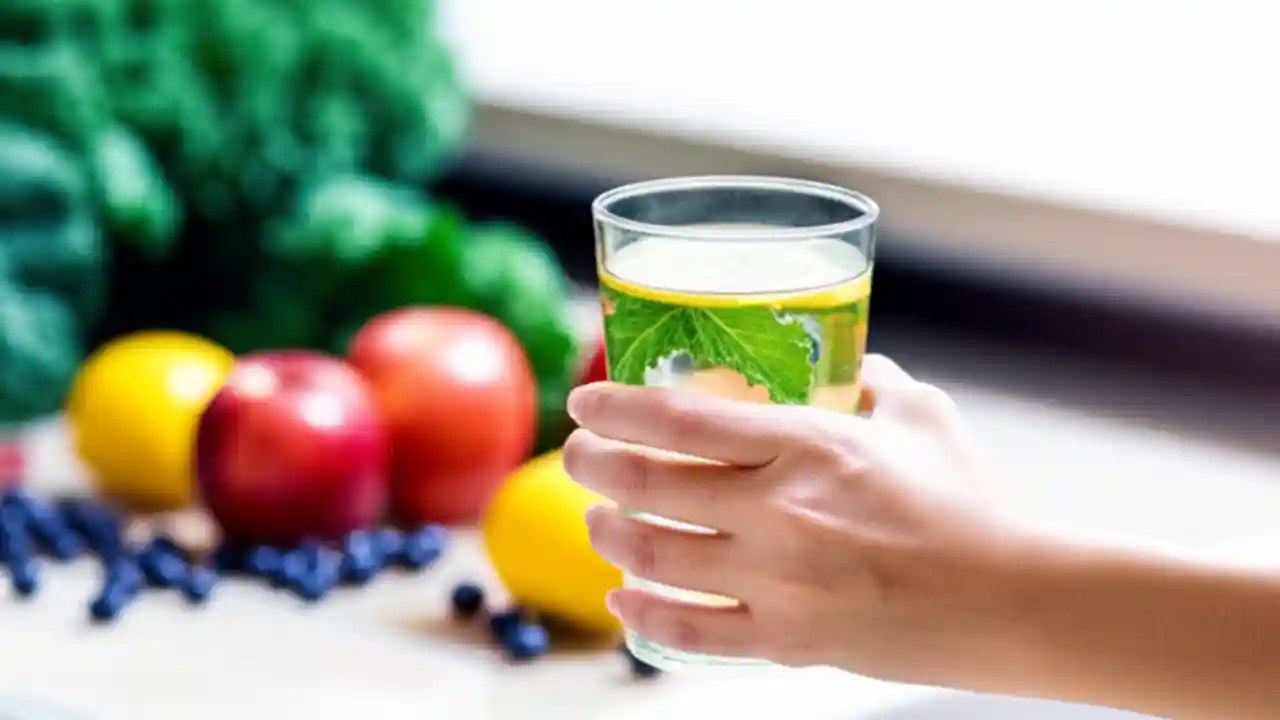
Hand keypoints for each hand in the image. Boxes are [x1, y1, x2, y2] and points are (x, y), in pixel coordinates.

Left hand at [564, 355, 1030, 684]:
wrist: (1013, 600)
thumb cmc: (972, 502)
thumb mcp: (922, 416)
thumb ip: (873, 382)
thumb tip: (846, 364)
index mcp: (807, 446)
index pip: (679, 420)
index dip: (615, 407)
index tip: (585, 401)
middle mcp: (777, 512)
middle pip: (648, 485)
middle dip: (593, 466)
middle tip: (577, 456)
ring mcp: (777, 581)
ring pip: (654, 557)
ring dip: (609, 534)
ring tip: (599, 520)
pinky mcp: (787, 639)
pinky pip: (691, 632)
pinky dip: (644, 616)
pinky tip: (622, 599)